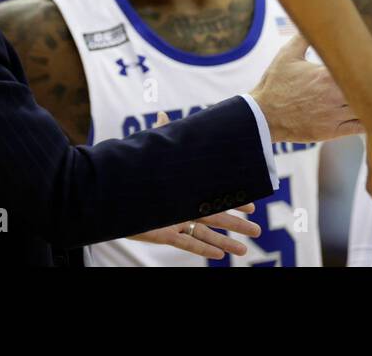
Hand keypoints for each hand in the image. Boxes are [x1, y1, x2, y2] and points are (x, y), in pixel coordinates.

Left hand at [128, 112, 260, 259]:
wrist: (112, 193)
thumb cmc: (132, 171)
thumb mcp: (151, 152)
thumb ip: (161, 134)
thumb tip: (163, 114)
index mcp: (184, 188)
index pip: (215, 195)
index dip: (234, 201)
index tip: (252, 205)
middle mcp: (183, 206)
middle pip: (217, 218)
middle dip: (238, 225)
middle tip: (258, 232)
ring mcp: (175, 221)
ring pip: (206, 235)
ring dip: (226, 243)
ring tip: (244, 251)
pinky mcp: (164, 233)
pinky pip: (188, 244)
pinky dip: (203, 251)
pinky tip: (219, 257)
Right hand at [249, 35, 362, 141]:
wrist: (263, 116)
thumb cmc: (275, 84)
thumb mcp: (286, 55)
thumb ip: (303, 38)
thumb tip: (312, 21)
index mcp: (326, 76)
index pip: (360, 70)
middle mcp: (334, 96)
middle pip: (370, 92)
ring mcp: (334, 116)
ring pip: (368, 110)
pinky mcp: (331, 132)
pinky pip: (359, 128)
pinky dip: (369, 121)